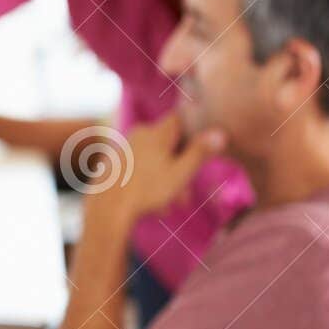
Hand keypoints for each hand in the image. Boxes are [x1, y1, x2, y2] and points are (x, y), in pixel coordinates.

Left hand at [95, 112, 226, 221]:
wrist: (108, 210)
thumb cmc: (147, 192)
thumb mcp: (181, 174)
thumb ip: (200, 152)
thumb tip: (220, 132)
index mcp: (155, 132)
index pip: (180, 119)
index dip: (192, 132)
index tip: (197, 153)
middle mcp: (138, 133)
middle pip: (168, 142)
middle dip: (180, 165)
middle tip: (184, 194)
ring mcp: (123, 146)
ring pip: (153, 158)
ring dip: (165, 178)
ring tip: (168, 204)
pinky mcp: (112, 160)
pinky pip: (137, 166)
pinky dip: (146, 180)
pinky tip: (149, 202)